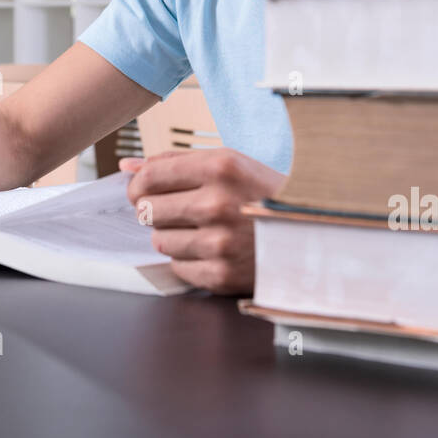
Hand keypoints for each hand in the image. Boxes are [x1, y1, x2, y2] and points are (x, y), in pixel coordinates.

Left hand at [119, 147, 284, 294]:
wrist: (310, 235)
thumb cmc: (263, 195)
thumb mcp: (228, 164)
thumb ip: (175, 162)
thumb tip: (126, 165)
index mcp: (220, 167)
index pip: (148, 177)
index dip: (138, 185)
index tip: (143, 189)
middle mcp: (218, 204)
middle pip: (147, 210)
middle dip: (156, 211)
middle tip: (179, 210)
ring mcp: (220, 243)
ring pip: (159, 241)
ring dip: (173, 236)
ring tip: (201, 230)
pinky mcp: (222, 275)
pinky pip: (177, 267)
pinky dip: (189, 260)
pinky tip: (212, 250)